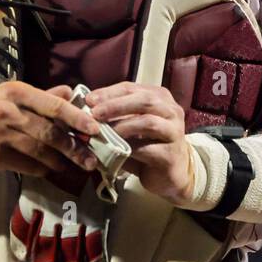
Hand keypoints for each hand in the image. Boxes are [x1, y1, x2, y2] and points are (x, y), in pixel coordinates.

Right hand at [0, 80, 100, 179]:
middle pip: (49, 132)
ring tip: (74, 167)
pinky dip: (42, 170)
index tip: (95, 130)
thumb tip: (73, 94)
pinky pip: (26, 165)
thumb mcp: (15, 96)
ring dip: (60, 162)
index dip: (76, 119)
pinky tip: (51, 170)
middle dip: (73, 147)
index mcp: (17, 92)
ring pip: (39, 151)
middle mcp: (7, 111)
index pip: (53, 106)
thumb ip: (45, 97)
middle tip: (90, 159)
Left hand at [52, 81, 195, 203]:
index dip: (109, 92)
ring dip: (122, 126)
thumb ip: (117, 115)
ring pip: (148, 122)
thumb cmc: (148, 145)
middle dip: (116, 105)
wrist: (172, 174)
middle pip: (144, 100)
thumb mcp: (133, 125)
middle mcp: (171, 111)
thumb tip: (87, 109)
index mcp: (160, 97)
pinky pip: (148, 149)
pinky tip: (114, 151)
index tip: (89, 100)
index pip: (132, 87)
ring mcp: (175, 132)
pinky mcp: (171, 155)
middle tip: (94, 113)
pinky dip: (129, 149)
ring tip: (102, 132)